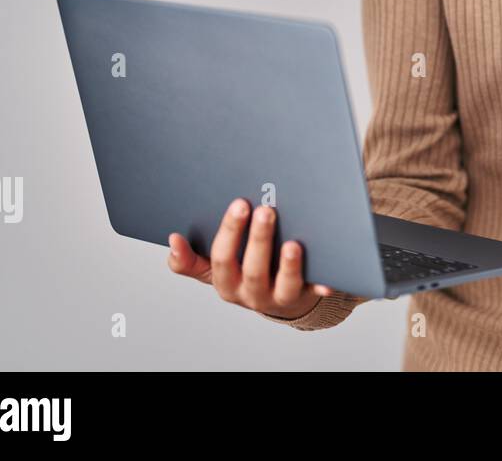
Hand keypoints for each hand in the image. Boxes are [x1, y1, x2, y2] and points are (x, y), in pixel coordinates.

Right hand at [167, 198, 334, 320]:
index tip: (237, 204)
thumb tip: (173, 239)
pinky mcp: (307, 297)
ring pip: (284, 285)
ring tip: (292, 243)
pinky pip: (316, 292)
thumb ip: (190, 258)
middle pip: (253, 269)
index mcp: (226, 282)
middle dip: (258, 239)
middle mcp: (252, 293)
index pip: (222, 259)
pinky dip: (322, 284)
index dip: (228, 234)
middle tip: (265, 209)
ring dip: (288, 265)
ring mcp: (280, 297)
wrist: (278, 297)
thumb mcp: (214, 267)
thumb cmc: (243, 271)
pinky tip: (328, 277)